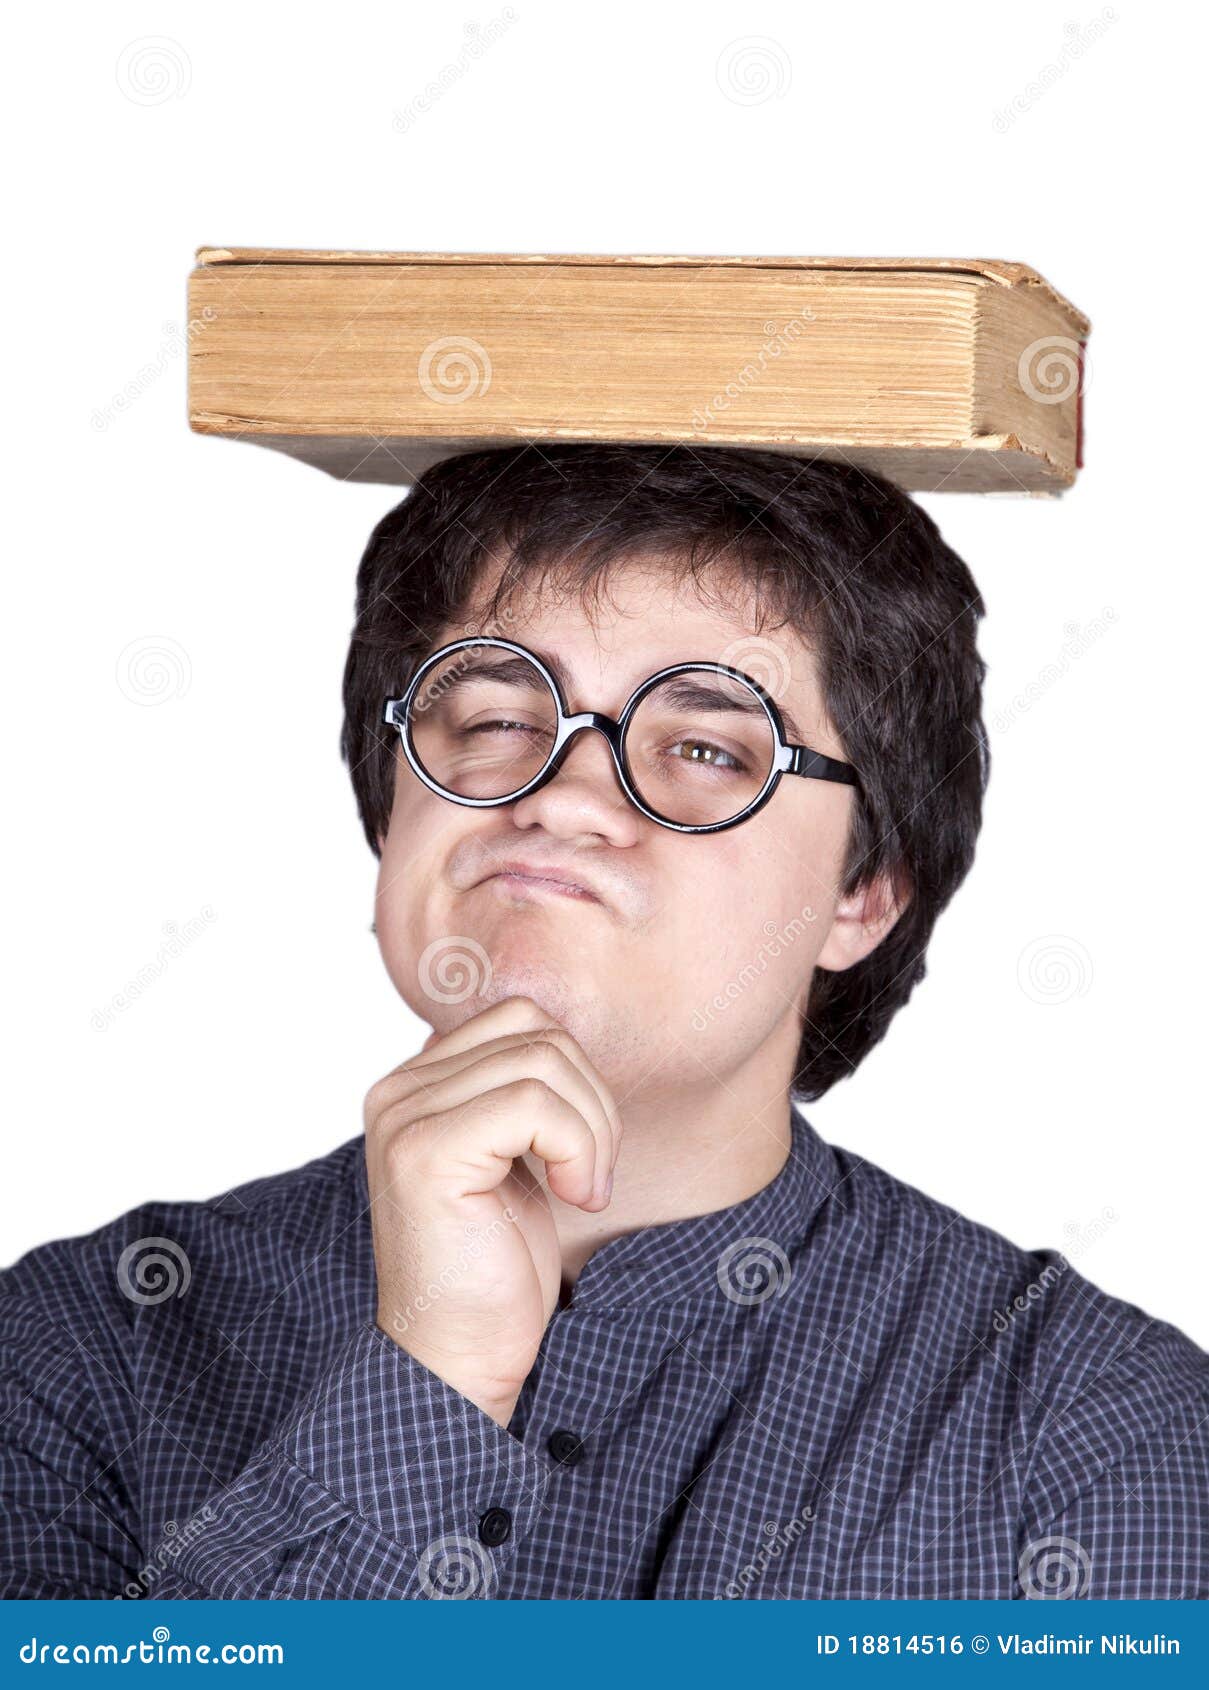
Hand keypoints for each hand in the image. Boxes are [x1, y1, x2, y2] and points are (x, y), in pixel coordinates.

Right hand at [364, 996, 622, 1426]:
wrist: (458, 1359)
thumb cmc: (495, 1269)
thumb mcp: (511, 1159)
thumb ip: (515, 1092)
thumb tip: (554, 1035)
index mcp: (414, 1084)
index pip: (519, 1018)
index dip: (576, 1076)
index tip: (582, 1151)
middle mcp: (397, 1091)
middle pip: (537, 1032)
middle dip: (593, 1101)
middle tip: (593, 1176)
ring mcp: (405, 1119)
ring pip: (543, 1062)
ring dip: (592, 1128)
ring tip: (585, 1189)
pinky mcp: (425, 1153)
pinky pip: (533, 1103)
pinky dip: (579, 1147)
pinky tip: (575, 1196)